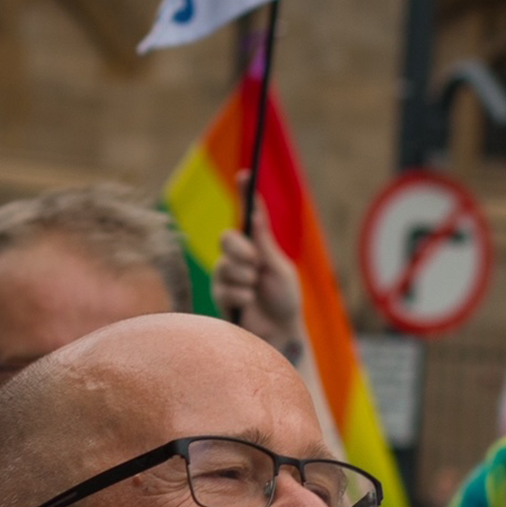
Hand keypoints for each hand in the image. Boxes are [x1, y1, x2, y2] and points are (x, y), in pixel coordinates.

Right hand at [213, 190, 304, 360]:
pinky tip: (249, 304)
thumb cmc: (285, 299)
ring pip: (224, 267)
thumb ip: (264, 243)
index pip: (246, 216)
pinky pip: (225, 289)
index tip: (245, 174)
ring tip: (256, 291)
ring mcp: (227, 276)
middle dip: (241, 251)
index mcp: (256, 246)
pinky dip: (241, 296)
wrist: (281, 331)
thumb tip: (256, 211)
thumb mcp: (278, 268)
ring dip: (245, 279)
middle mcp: (237, 257)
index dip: (243, 193)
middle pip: (226, 239)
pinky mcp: (221, 296)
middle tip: (256, 264)